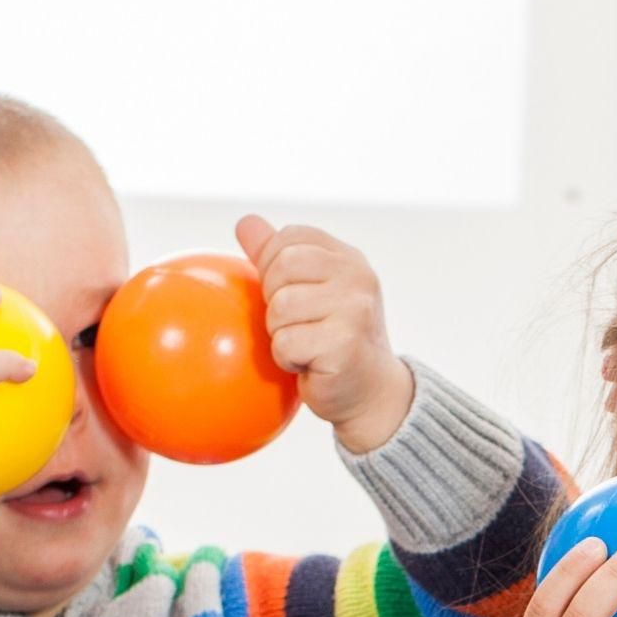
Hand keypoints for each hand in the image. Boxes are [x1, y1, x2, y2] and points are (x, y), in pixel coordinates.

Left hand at [236, 214, 414, 453]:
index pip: (289, 238)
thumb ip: (277, 256)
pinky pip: (286, 342)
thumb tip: (245, 222)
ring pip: (280, 306)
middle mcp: (358, 277)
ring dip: (280, 334)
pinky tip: (309, 365)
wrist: (372, 395)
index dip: (273, 267)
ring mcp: (355, 309)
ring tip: (305, 346)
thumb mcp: (310, 291)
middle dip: (274, 301)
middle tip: (297, 324)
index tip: (291, 295)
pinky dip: (288, 360)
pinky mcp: (345, 344)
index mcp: (348, 259)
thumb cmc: (335, 342)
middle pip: (281, 267)